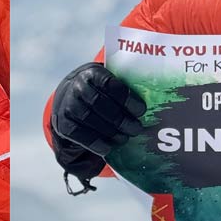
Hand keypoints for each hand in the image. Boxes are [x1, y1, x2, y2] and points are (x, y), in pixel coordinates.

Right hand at [50, 62, 145, 182]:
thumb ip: (126, 87)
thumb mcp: (108, 82)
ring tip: (125, 138)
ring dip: (111, 132)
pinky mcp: (63, 124)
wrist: (69, 98)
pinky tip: (108, 148)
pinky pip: (81, 136)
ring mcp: (68, 106)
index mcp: (93, 73)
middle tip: (137, 128)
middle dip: (121, 119)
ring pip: (91, 120)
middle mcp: (77, 87)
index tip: (142, 110)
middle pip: (101, 104)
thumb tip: (157, 99)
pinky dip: (96, 143)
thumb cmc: (100, 91)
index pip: (110, 84)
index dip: (127, 98)